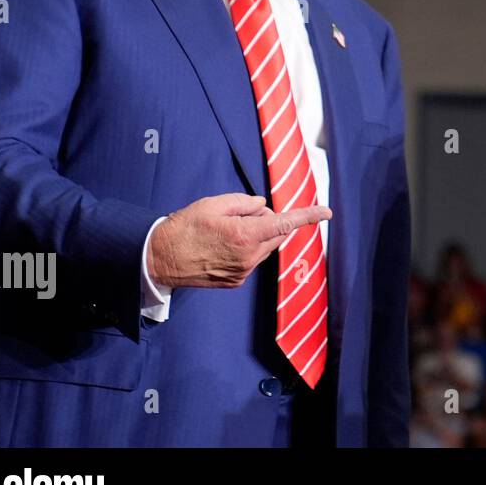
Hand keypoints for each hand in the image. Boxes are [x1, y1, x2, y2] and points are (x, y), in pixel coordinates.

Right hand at [147, 193, 331, 288]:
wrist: (159, 258)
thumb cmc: (185, 228)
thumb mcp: (214, 204)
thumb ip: (245, 203)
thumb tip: (263, 207)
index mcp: (246, 235)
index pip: (285, 223)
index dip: (308, 216)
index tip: (326, 212)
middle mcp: (249, 257)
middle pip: (275, 234)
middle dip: (267, 221)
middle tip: (240, 214)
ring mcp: (243, 271)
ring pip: (264, 247)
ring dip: (256, 235)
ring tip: (226, 231)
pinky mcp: (236, 281)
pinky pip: (251, 259)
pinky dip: (246, 249)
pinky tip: (222, 246)